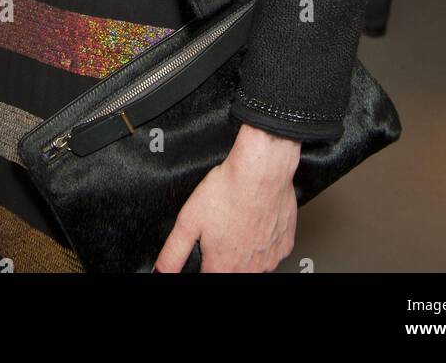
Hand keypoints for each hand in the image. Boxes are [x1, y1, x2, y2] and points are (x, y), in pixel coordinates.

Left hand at [153, 122, 300, 272]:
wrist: (261, 170)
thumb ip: (173, 253)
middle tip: (223, 227)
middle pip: (232, 270)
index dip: (205, 259)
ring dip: (245, 250)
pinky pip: (272, 250)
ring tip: (238, 221)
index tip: (207, 245)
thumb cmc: (228, 189)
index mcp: (223, 267)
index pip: (209, 275)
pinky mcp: (285, 244)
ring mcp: (269, 258)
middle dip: (224, 254)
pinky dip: (265, 240)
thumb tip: (160, 272)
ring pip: (253, 263)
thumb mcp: (188, 220)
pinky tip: (256, 221)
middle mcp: (248, 269)